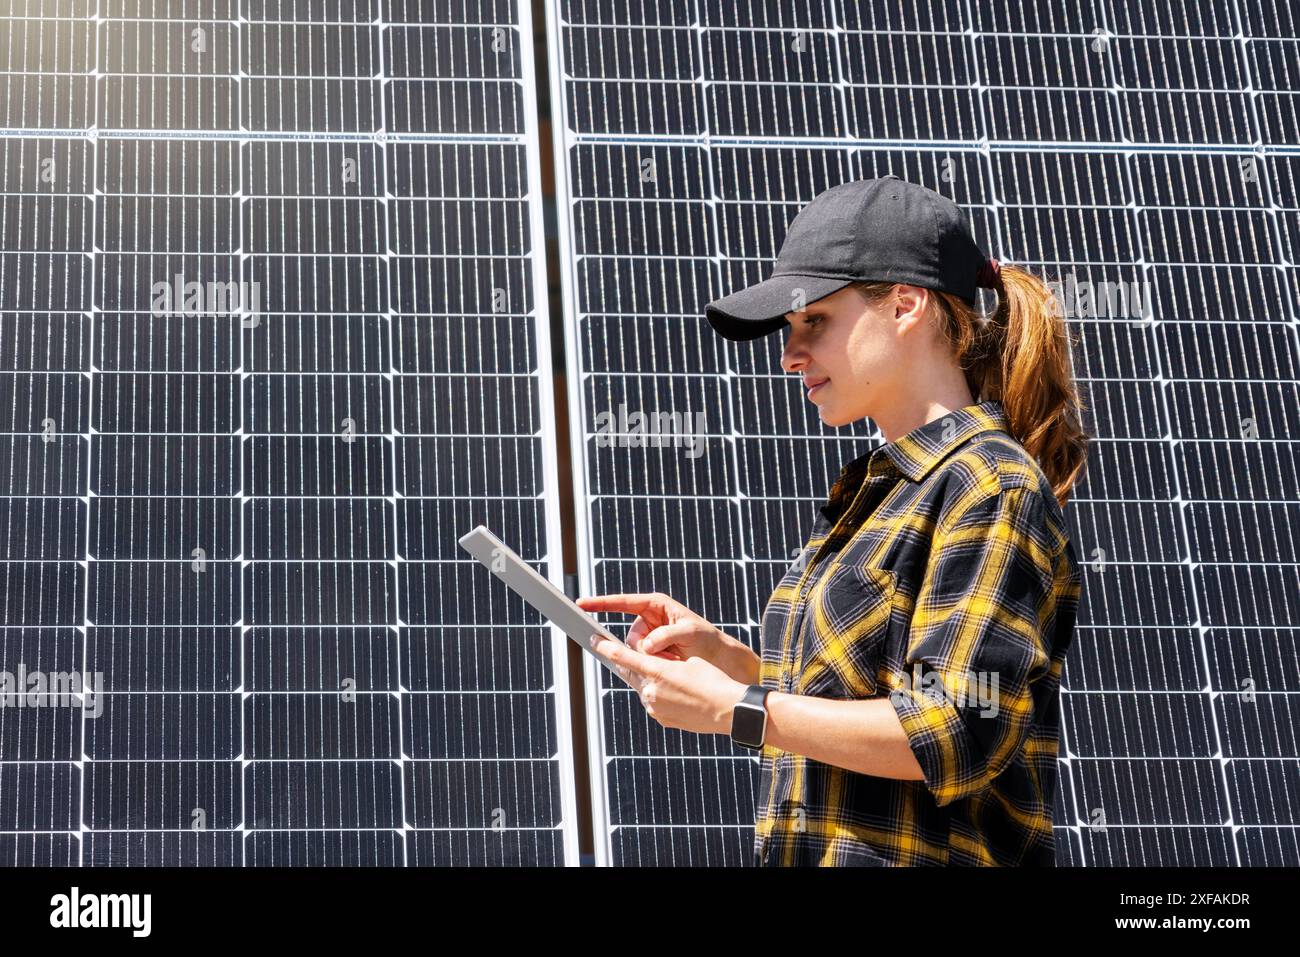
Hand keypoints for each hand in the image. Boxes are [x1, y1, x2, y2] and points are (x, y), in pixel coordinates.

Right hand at [576, 592, 728, 664]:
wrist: (721, 658)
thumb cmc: (708, 639)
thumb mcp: (690, 632)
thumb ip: (665, 635)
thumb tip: (646, 646)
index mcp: (657, 605)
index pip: (623, 603)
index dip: (601, 604)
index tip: (581, 604)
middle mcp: (651, 620)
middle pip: (630, 636)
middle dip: (643, 649)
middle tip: (667, 655)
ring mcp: (651, 637)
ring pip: (635, 652)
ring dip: (652, 660)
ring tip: (675, 660)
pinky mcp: (653, 653)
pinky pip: (642, 661)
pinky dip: (653, 666)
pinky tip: (671, 665)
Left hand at [589, 635, 747, 735]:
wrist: (729, 710)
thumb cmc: (713, 680)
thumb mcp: (688, 661)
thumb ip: (664, 661)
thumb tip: (650, 665)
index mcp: (658, 671)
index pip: (624, 657)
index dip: (606, 647)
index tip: (595, 639)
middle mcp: (652, 690)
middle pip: (630, 672)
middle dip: (626, 662)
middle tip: (618, 652)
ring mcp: (655, 707)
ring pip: (642, 687)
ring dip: (646, 679)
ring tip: (665, 674)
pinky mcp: (662, 718)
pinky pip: (653, 702)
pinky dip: (657, 694)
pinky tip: (675, 691)